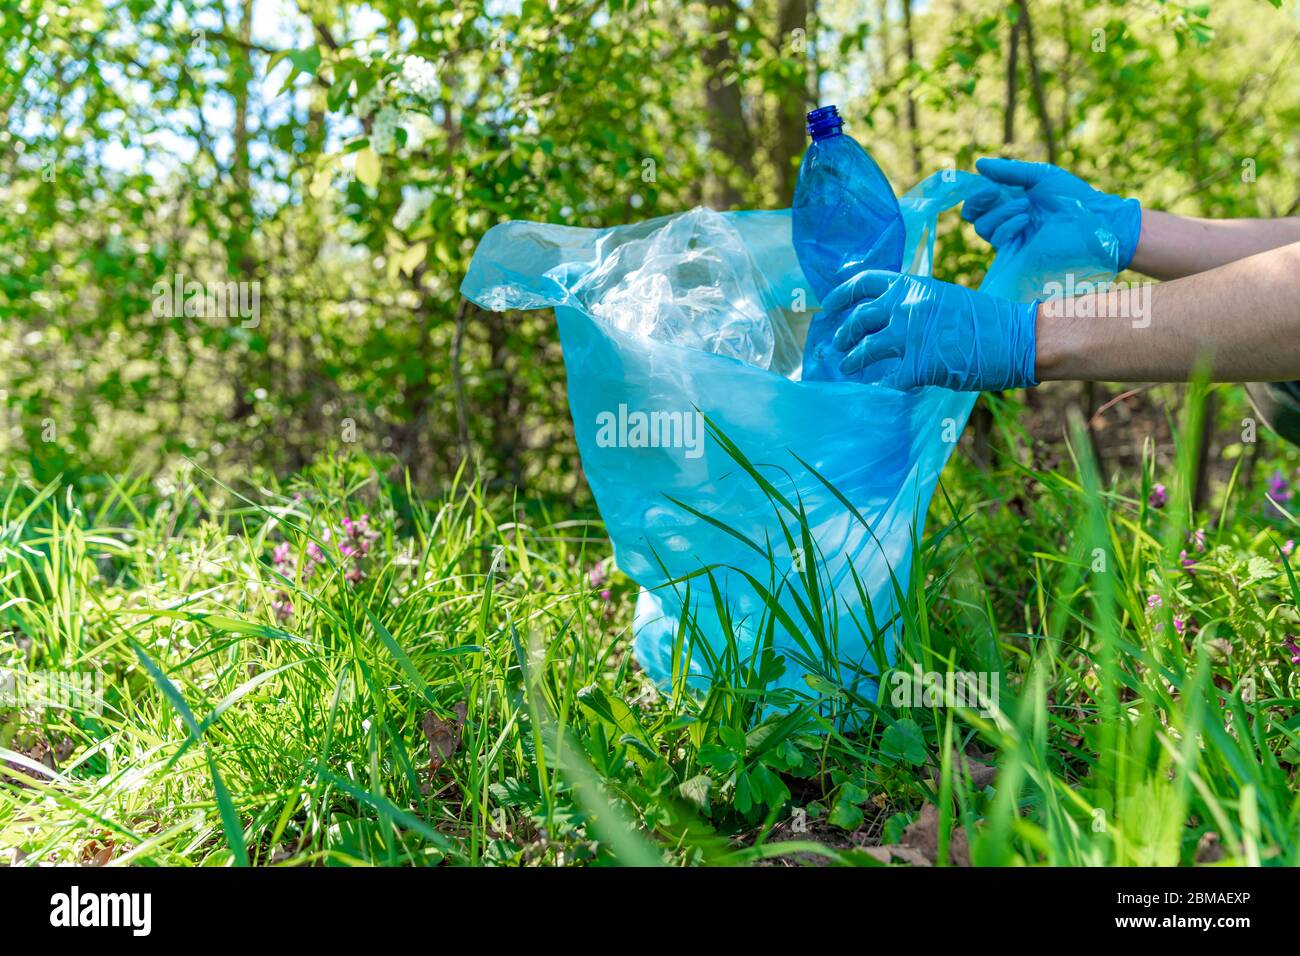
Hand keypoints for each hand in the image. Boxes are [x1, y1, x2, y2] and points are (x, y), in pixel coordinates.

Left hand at [826, 270, 1039, 391]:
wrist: (1016, 337)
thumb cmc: (984, 320)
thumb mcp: (943, 298)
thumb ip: (914, 303)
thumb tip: (889, 317)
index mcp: (912, 285)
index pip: (863, 282)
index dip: (840, 295)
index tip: (828, 307)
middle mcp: (905, 307)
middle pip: (858, 319)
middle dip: (843, 334)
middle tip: (838, 345)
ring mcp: (909, 337)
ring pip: (864, 351)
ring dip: (852, 361)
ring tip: (848, 367)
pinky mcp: (918, 366)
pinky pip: (887, 380)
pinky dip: (879, 386)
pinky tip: (877, 390)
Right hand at [961, 158, 1141, 269]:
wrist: (1093, 222)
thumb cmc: (1072, 198)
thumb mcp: (1041, 176)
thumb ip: (1010, 171)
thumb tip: (978, 164)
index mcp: (1010, 197)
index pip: (979, 197)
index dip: (976, 191)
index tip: (988, 184)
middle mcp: (1006, 217)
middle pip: (972, 215)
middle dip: (977, 201)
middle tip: (994, 192)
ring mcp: (1010, 235)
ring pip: (982, 227)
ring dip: (1000, 214)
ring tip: (1025, 207)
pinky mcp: (1015, 252)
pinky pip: (995, 240)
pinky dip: (1006, 227)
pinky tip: (1024, 220)